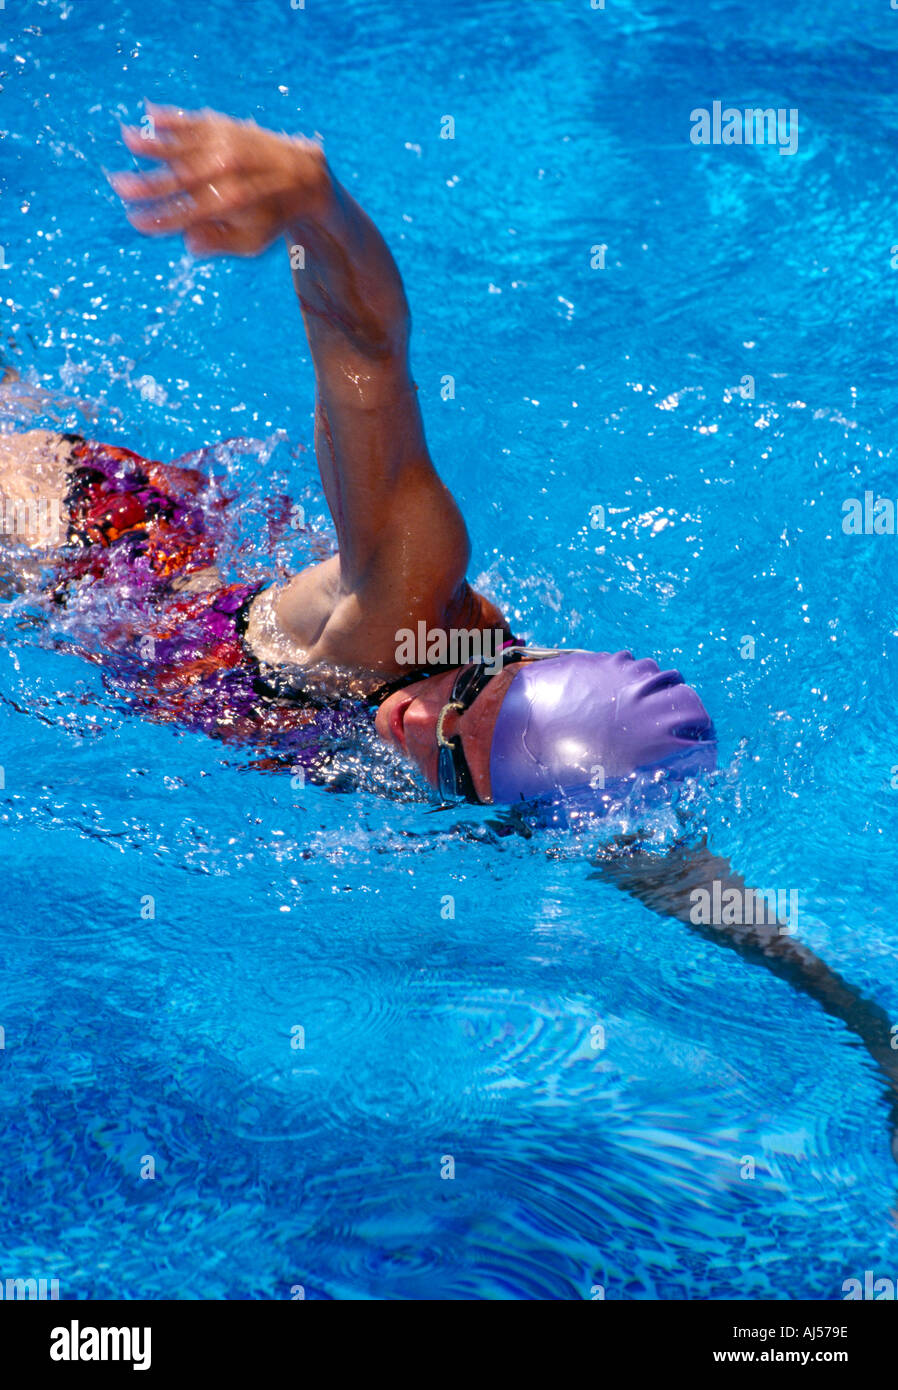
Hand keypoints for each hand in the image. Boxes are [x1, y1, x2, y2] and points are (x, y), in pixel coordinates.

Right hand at [109, 102, 329, 255]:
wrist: (303, 175)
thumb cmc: (272, 214)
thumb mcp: (253, 241)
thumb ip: (220, 243)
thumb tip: (187, 244)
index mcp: (232, 202)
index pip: (187, 213)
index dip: (158, 219)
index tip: (135, 221)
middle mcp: (228, 170)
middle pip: (179, 178)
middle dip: (146, 183)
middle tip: (118, 186)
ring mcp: (226, 144)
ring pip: (183, 143)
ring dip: (154, 141)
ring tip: (127, 138)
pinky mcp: (226, 126)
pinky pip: (195, 120)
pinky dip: (173, 117)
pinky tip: (150, 113)